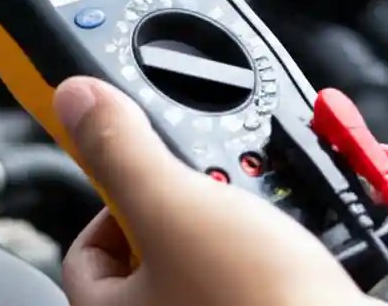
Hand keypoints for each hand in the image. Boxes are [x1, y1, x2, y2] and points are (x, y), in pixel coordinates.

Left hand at [54, 76, 374, 305]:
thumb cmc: (260, 301)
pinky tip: (307, 229)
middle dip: (193, 202)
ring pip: (220, 252)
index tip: (149, 172)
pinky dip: (287, 241)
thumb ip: (123, 150)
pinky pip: (270, 267)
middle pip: (158, 247)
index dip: (112, 201)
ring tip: (268, 203)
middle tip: (219, 182)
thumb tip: (79, 101)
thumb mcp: (176, 206)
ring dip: (246, 217)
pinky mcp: (275, 305)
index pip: (86, 252)